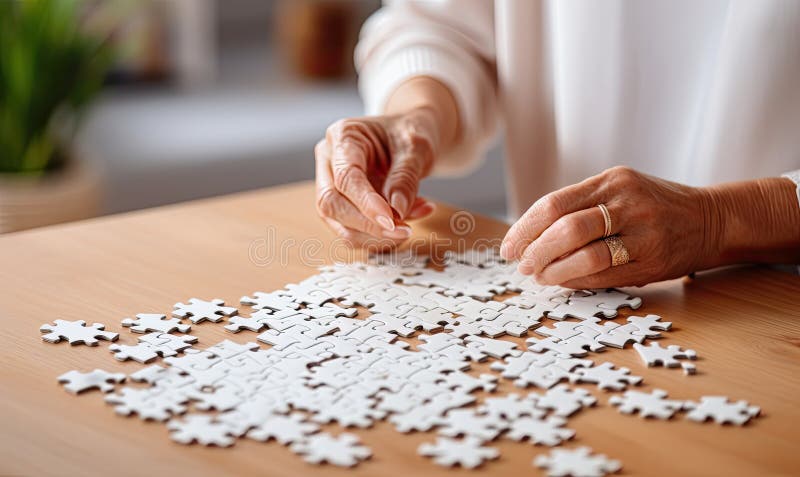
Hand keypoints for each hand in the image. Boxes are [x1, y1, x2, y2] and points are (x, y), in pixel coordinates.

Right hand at [315, 107, 439, 246]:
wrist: (412, 137)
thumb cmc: (411, 133)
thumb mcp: (417, 146)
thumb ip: (405, 177)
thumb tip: (396, 211)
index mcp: (343, 135)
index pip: (345, 176)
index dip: (366, 203)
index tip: (391, 221)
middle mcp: (330, 160)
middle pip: (331, 204)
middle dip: (368, 225)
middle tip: (405, 231)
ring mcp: (332, 185)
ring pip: (339, 223)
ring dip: (376, 234)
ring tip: (410, 225)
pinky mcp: (342, 206)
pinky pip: (354, 231)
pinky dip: (382, 235)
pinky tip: (408, 220)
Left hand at [500, 166, 721, 287]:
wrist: (709, 219)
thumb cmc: (652, 206)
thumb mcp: (618, 191)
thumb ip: (580, 206)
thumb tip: (529, 237)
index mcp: (611, 181)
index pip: (553, 204)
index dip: (524, 229)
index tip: (508, 247)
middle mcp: (627, 203)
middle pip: (566, 229)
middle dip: (535, 251)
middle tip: (521, 265)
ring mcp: (643, 232)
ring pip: (586, 255)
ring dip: (554, 270)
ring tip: (540, 276)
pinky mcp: (653, 260)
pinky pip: (605, 274)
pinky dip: (577, 280)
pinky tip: (563, 281)